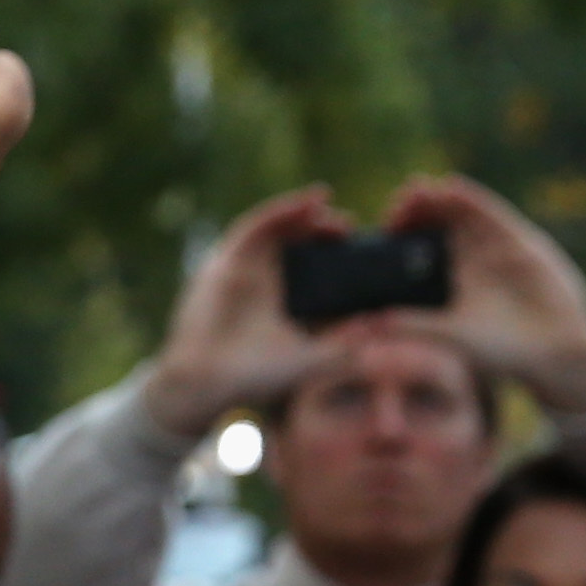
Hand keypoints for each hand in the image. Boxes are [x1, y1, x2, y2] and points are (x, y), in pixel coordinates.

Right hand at [137, 187, 355, 440]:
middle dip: (321, 228)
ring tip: (324, 200)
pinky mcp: (225, 262)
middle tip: (346, 226)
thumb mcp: (311, 360)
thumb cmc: (255, 378)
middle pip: (296, 239)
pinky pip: (254, 228)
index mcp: (285, 298)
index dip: (336, 250)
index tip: (363, 246)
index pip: (314, 263)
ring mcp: (243, 268)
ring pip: (275, 227)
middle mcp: (264, 278)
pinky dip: (279, 212)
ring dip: (300, 212)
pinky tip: (305, 204)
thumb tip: (381, 326)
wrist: (205, 385)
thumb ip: (343, 346)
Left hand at [386, 175, 585, 417]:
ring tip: (418, 188)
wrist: (554, 352)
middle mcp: (470, 255)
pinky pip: (492, 213)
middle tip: (399, 200)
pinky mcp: (518, 241)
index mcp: (449, 276)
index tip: (385, 227)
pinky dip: (472, 200)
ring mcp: (495, 245)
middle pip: (438, 221)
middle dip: (418, 208)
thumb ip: (411, 326)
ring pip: (461, 212)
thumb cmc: (501, 350)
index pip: (419, 244)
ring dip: (440, 198)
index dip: (403, 232)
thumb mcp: (448, 336)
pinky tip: (453, 187)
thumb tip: (361, 327)